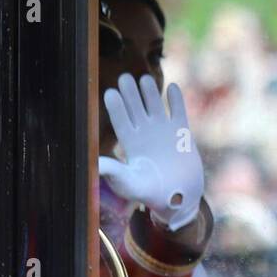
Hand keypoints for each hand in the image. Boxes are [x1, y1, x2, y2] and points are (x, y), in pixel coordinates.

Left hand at [102, 74, 203, 232]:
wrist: (179, 199)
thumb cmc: (151, 194)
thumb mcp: (129, 184)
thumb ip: (114, 172)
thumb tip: (95, 164)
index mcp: (130, 143)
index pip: (120, 120)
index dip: (116, 107)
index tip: (111, 93)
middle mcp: (145, 134)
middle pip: (135, 107)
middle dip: (130, 93)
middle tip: (124, 78)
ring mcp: (163, 131)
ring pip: (154, 105)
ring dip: (150, 92)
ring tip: (144, 79)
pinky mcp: (182, 133)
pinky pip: (178, 111)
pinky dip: (176, 100)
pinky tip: (173, 88)